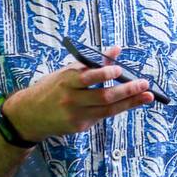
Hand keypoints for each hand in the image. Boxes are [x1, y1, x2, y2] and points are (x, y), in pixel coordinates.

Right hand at [3, 44, 152, 141]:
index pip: (87, 77)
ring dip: (130, 102)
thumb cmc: (53, 88)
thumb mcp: (68, 72)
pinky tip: (130, 103)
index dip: (103, 73)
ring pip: (107, 109)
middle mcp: (71, 98)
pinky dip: (116, 109)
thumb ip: (93, 63)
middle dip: (127, 90)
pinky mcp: (79, 127)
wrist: (29, 114)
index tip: (119, 69)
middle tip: (145, 84)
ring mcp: (75, 115)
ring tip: (146, 96)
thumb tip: (116, 50)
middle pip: (103, 96)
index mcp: (66, 80)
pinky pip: (102, 117)